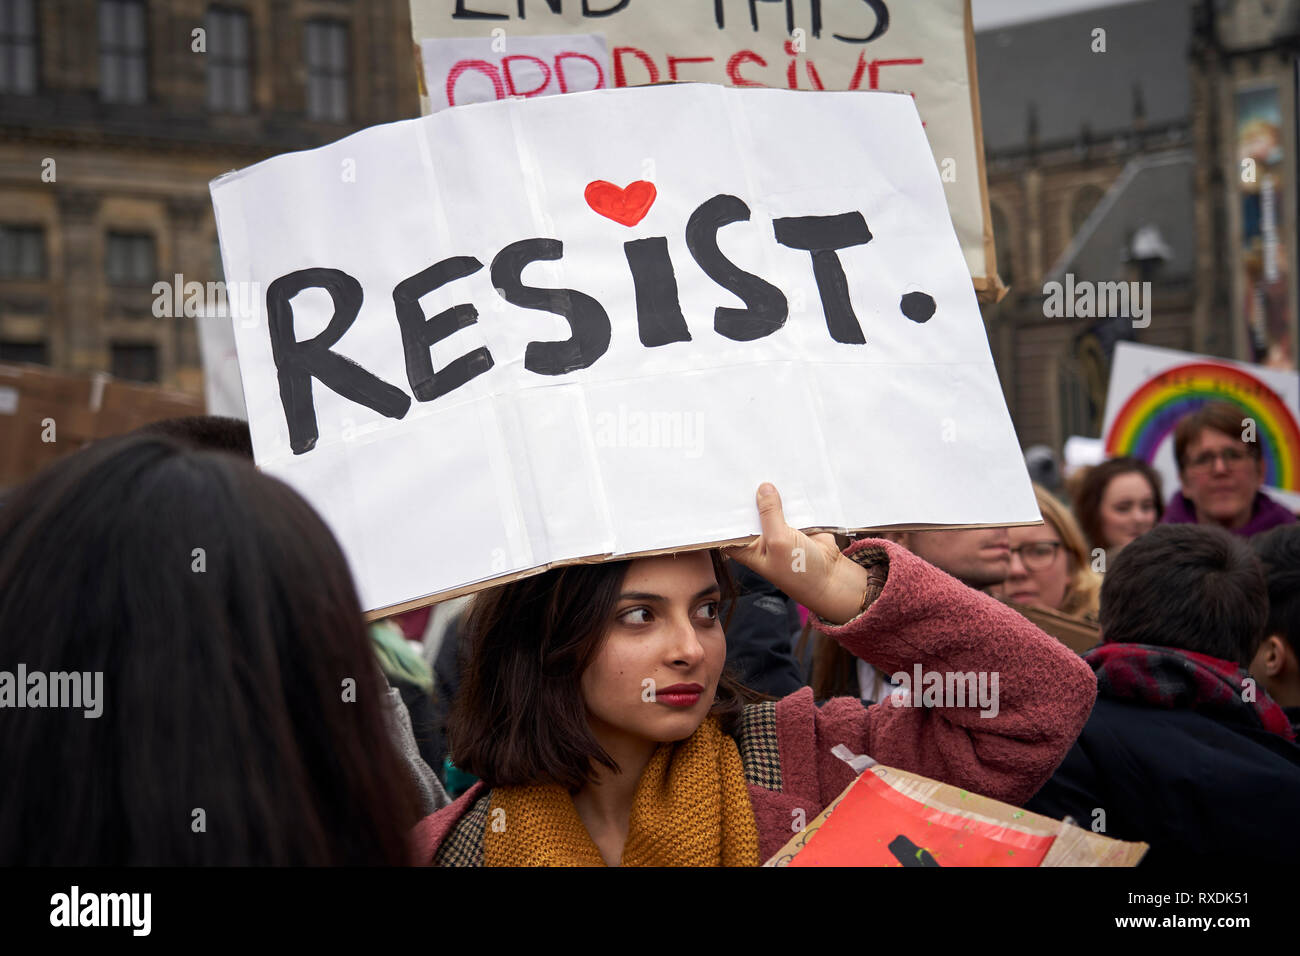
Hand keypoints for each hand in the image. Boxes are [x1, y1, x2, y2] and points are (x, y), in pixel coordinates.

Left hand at [723, 483, 871, 625]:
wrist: (830, 576)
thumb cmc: (799, 570)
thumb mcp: (778, 541)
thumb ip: (769, 514)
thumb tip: (764, 487)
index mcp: (745, 547)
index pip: (729, 524)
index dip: (726, 507)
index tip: (722, 485)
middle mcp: (758, 536)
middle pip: (749, 510)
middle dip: (749, 494)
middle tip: (744, 469)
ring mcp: (777, 527)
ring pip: (770, 504)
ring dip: (771, 491)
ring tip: (763, 466)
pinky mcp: (795, 521)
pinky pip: (790, 503)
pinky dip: (790, 494)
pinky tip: (785, 475)